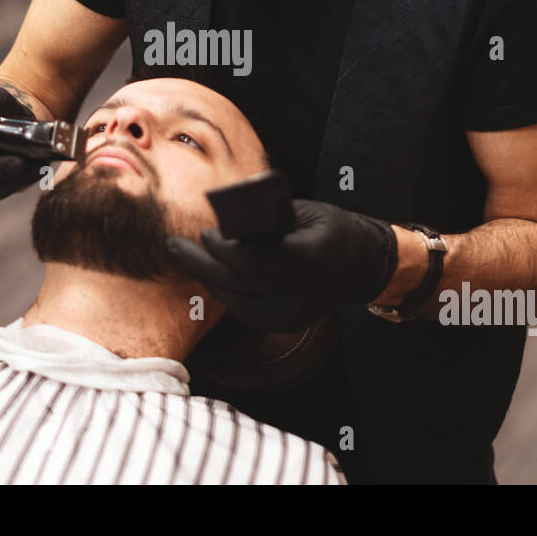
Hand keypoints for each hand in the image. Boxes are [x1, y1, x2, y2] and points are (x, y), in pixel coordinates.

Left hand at [166, 199, 398, 331]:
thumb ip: (267, 220)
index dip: (223, 249)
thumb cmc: (330, 229)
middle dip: (201, 264)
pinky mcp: (288, 323)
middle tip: (174, 247)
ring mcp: (295, 313)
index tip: (207, 233)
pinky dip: (226, 294)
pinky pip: (247, 313)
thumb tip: (225, 221)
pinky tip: (211, 277)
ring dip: (209, 280)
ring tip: (187, 258)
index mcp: (308, 258)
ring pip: (237, 302)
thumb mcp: (304, 212)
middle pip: (238, 283)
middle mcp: (302, 292)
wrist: (362, 265)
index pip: (253, 261)